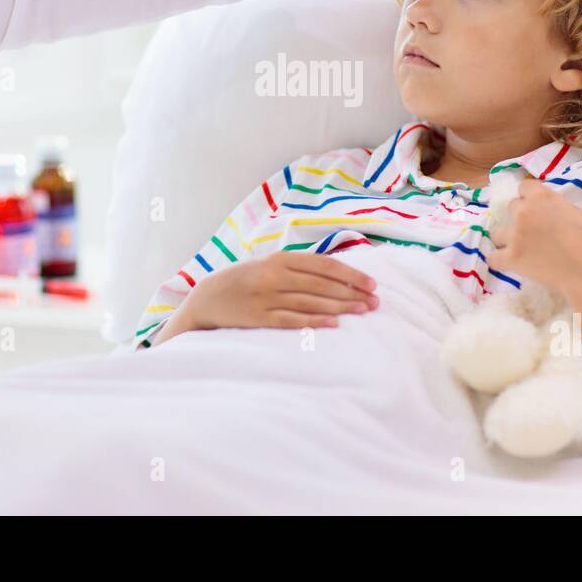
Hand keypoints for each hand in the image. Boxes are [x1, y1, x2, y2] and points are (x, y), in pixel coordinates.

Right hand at [180, 252, 379, 330]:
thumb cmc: (245, 281)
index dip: (351, 274)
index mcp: (279, 258)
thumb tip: (337, 272)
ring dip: (340, 306)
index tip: (372, 283)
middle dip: (352, 293)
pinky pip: (292, 320)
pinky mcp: (259, 318)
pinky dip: (314, 321)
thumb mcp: (268, 265)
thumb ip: (297, 267)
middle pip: (322, 284)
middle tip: (375, 302)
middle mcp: (274, 275)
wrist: (206, 298)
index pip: (324, 265)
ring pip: (311, 301)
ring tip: (363, 311)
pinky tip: (333, 323)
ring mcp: (266, 298)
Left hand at [489, 181, 581, 307]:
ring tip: (521, 249)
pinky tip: (511, 264)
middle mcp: (524, 212)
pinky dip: (500, 261)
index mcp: (543, 197)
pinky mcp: (511, 259)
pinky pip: (493, 258)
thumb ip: (564, 209)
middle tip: (535, 231)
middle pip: (512, 208)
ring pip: (497, 232)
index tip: (538, 207)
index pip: (524, 187)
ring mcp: (515, 236)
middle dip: (521, 217)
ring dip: (507, 238)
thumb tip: (559, 215)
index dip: (530, 197)